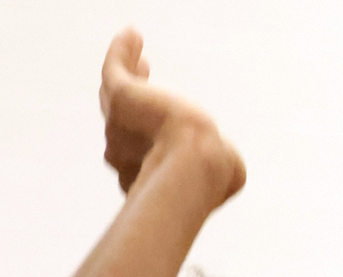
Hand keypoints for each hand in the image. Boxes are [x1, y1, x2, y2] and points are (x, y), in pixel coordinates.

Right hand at [99, 28, 244, 200]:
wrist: (193, 165)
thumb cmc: (214, 175)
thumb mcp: (226, 174)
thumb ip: (223, 168)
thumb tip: (229, 162)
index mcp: (145, 175)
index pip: (140, 149)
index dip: (149, 131)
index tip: (162, 114)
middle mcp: (123, 153)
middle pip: (121, 118)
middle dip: (133, 95)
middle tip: (143, 69)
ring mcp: (117, 125)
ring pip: (113, 91)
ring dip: (126, 68)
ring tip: (135, 48)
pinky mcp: (119, 97)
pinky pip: (114, 68)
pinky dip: (121, 51)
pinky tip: (132, 34)